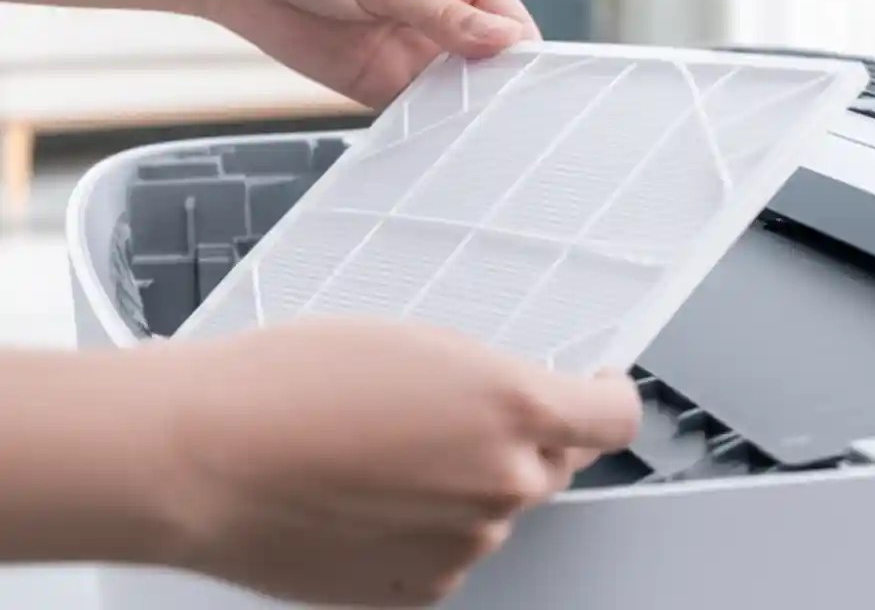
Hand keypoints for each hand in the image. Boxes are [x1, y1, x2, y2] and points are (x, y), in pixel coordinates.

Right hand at [142, 318, 639, 606]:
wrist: (204, 457)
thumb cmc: (289, 383)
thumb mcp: (417, 343)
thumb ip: (493, 382)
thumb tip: (524, 404)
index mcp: (514, 406)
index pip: (614, 417)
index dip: (608, 400)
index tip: (598, 392)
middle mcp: (505, 480)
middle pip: (550, 463)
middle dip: (520, 440)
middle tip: (451, 418)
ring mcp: (467, 541)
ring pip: (493, 508)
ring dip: (463, 486)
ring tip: (382, 458)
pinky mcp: (423, 587)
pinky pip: (449, 551)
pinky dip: (426, 531)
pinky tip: (369, 502)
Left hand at [202, 0, 540, 108]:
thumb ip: (445, 16)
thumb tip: (507, 41)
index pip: (509, 20)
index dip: (522, 55)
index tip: (532, 88)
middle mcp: (443, 15)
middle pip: (491, 63)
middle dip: (499, 90)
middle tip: (508, 122)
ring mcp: (415, 52)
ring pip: (459, 93)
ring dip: (465, 114)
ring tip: (476, 138)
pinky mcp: (385, 84)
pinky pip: (419, 113)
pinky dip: (428, 129)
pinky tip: (436, 142)